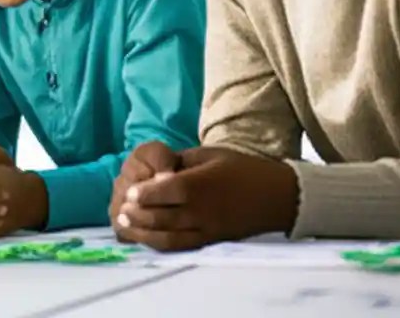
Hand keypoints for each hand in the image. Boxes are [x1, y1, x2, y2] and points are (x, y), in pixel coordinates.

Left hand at [114, 146, 298, 251]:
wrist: (278, 196)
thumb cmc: (243, 169)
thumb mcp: (211, 154)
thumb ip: (181, 161)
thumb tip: (155, 168)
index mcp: (202, 184)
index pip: (169, 191)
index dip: (146, 193)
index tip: (129, 192)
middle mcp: (203, 210)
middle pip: (164, 217)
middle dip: (139, 215)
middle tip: (122, 211)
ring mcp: (208, 228)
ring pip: (170, 236)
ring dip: (145, 232)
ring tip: (127, 225)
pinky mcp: (212, 240)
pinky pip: (182, 245)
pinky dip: (161, 244)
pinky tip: (147, 238)